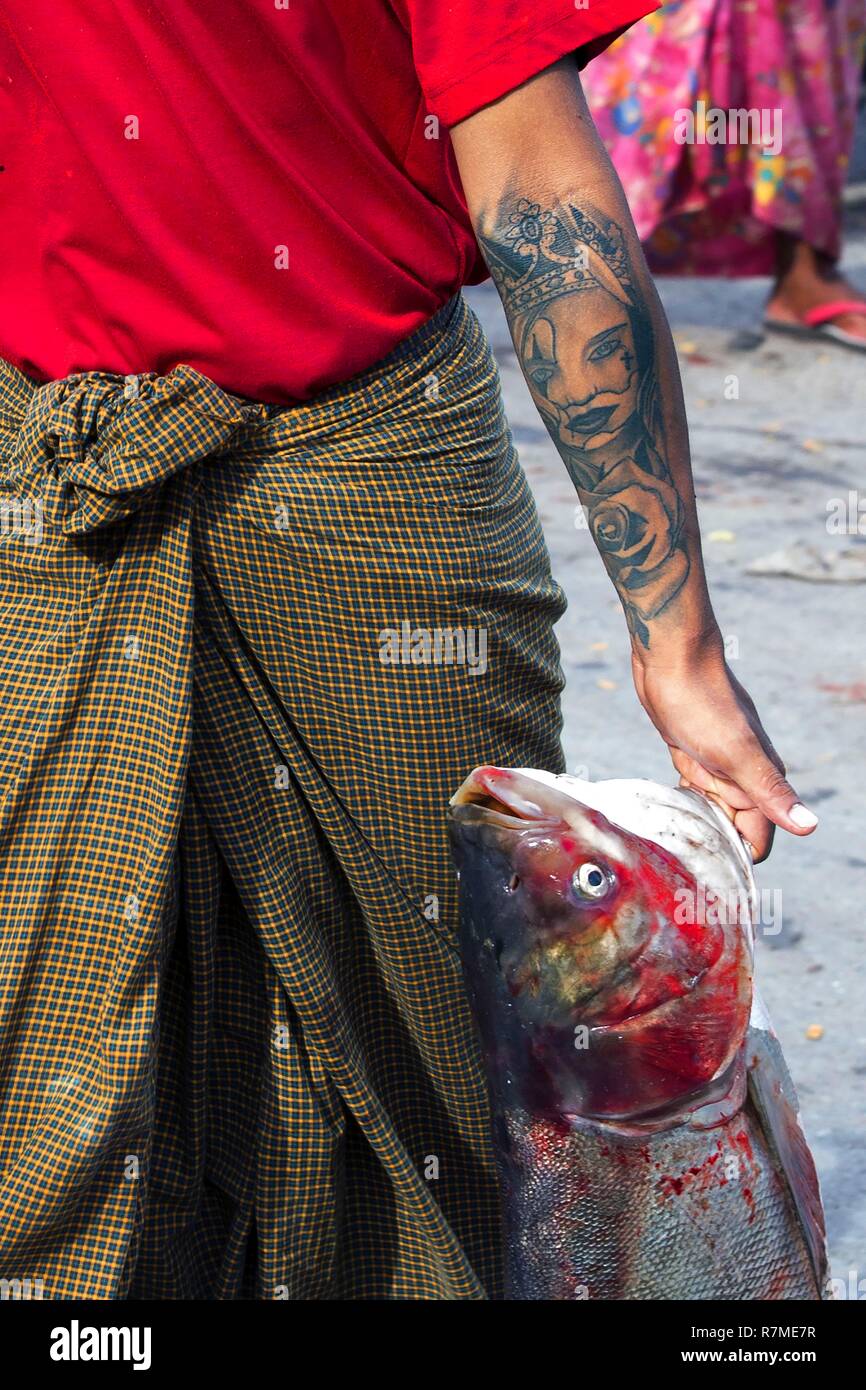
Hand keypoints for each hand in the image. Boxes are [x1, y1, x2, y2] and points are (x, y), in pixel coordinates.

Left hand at [631, 645, 817, 862]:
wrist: (673, 660)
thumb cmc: (702, 702)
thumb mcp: (736, 752)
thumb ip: (771, 792)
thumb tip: (810, 827)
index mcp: (760, 781)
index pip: (758, 839)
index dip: (737, 858)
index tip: (708, 870)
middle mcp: (743, 778)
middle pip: (734, 830)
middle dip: (713, 846)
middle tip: (679, 857)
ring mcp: (718, 767)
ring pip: (713, 813)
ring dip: (697, 828)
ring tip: (670, 842)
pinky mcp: (694, 756)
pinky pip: (694, 794)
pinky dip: (684, 807)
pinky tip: (666, 815)